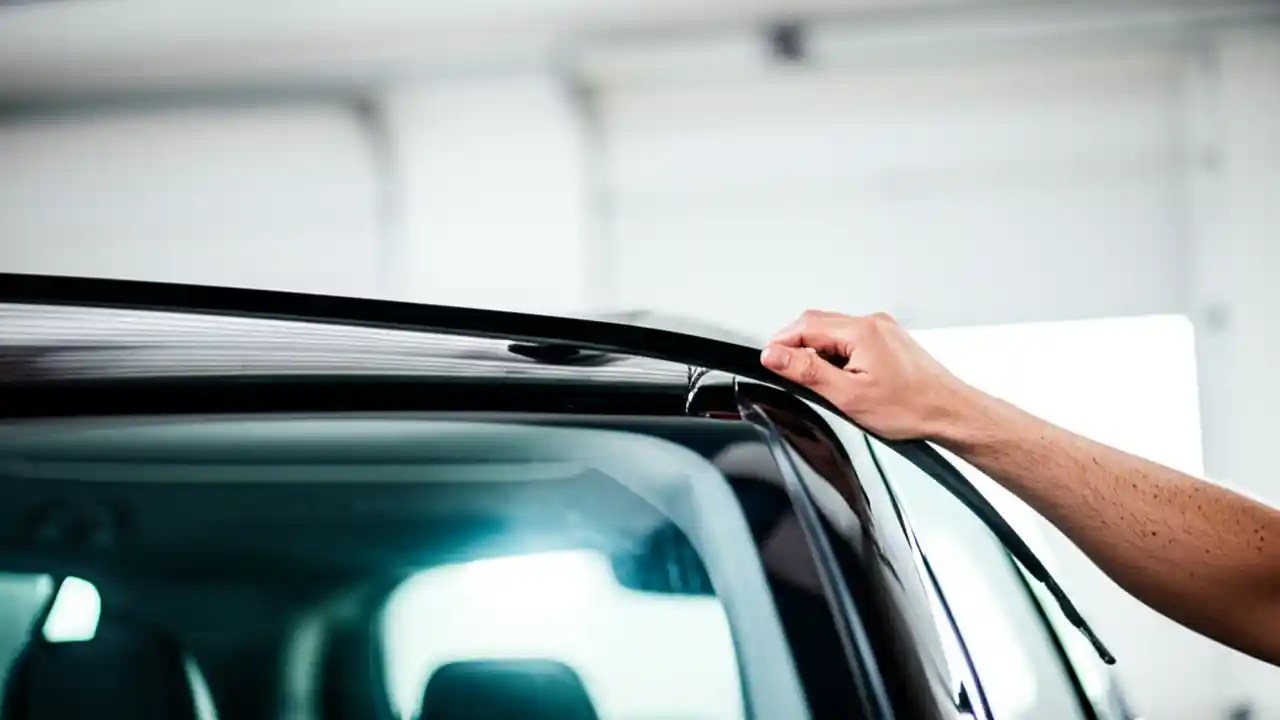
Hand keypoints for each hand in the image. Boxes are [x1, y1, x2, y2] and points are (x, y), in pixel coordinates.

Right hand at [759, 310, 974, 439]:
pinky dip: (839, 357)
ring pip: (834, 334)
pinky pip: (852, 341)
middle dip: (798, 348)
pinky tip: (845, 381)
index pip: (804, 325)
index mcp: (861, 330)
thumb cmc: (911, 407)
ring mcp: (882, 330)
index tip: (769, 363)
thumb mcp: (847, 395)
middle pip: (818, 325)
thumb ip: (806, 371)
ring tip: (825, 384)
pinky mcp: (889, 341)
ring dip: (820, 354)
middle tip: (792, 377)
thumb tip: (774, 355)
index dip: (781, 344)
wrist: (949, 413)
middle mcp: (873, 323)